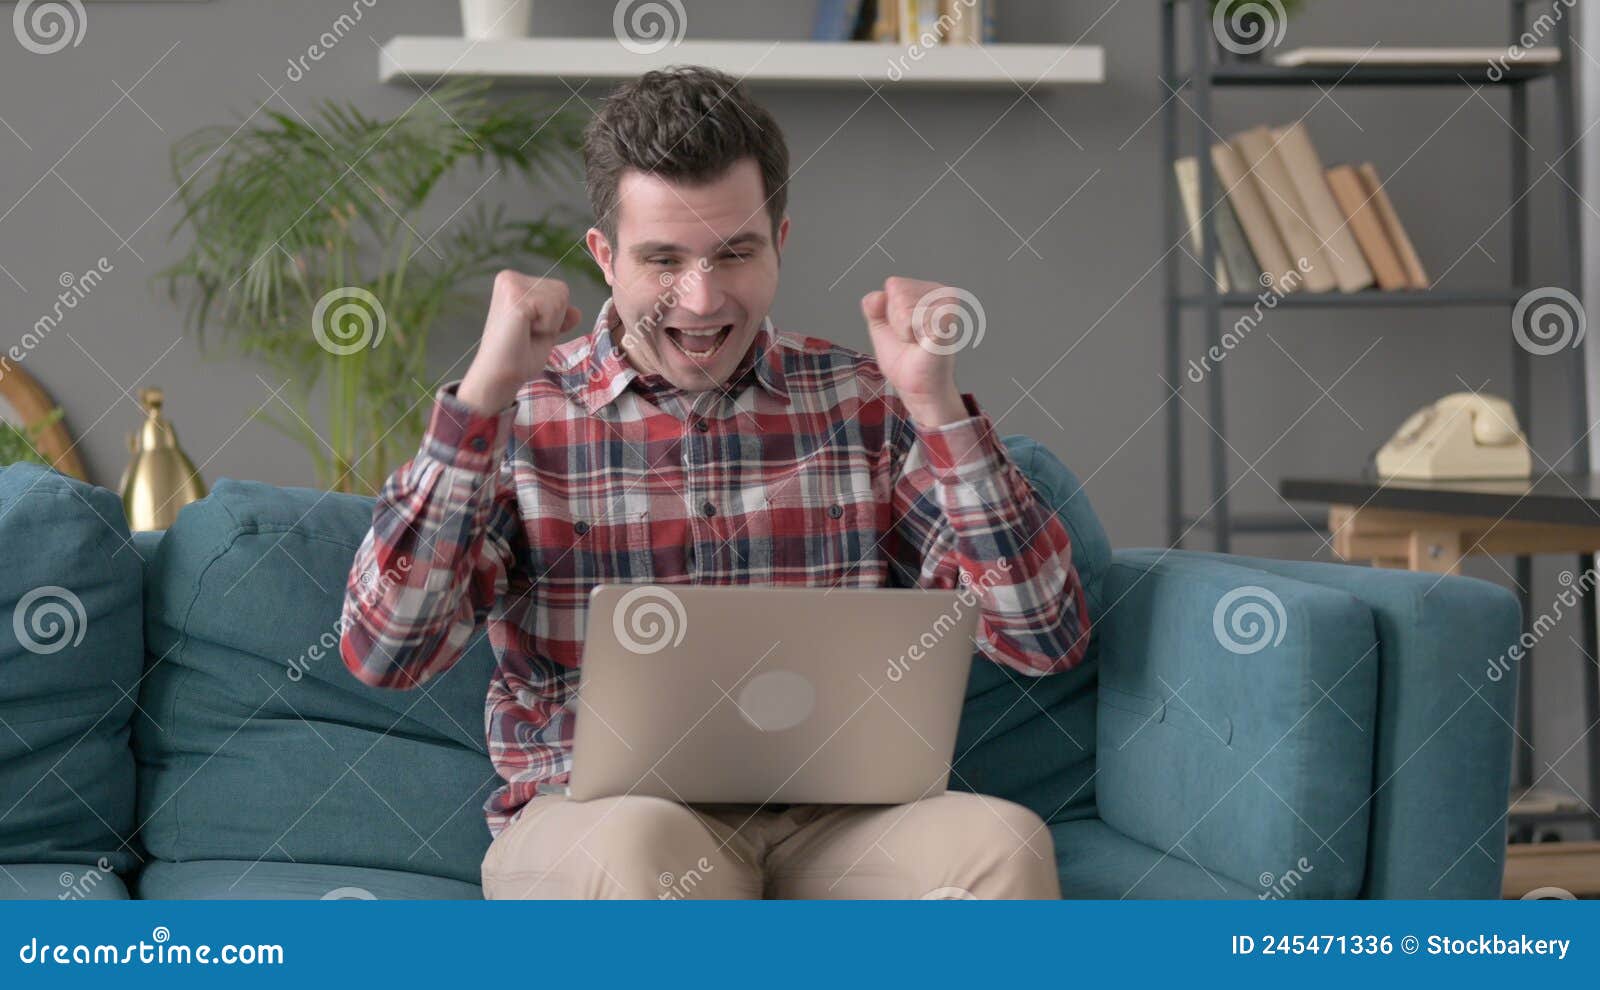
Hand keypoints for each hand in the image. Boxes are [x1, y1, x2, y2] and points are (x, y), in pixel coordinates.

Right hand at [459, 271, 581, 411]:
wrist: (500, 376)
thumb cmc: (518, 357)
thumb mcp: (544, 332)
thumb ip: (559, 317)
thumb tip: (577, 312)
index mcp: (513, 281)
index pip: (559, 289)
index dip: (554, 316)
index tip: (530, 330)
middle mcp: (509, 277)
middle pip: (562, 290)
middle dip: (553, 319)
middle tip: (528, 334)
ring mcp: (511, 285)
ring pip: (560, 298)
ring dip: (550, 323)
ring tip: (526, 333)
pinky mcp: (516, 298)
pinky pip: (553, 307)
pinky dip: (547, 327)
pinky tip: (525, 333)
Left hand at [860, 276, 969, 426]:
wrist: (916, 385)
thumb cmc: (905, 358)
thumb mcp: (881, 326)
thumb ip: (873, 307)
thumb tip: (877, 295)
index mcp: (928, 290)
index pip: (894, 284)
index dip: (889, 311)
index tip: (904, 329)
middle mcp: (941, 293)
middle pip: (897, 293)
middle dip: (896, 321)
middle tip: (911, 337)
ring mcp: (947, 305)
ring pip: (902, 306)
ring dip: (904, 330)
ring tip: (918, 341)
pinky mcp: (946, 320)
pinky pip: (910, 318)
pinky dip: (911, 335)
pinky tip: (925, 343)